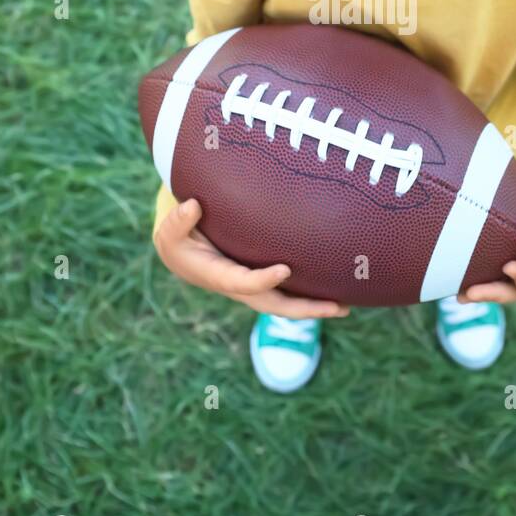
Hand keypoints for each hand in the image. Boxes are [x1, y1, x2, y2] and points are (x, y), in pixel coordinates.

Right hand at [153, 198, 350, 318]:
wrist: (182, 252)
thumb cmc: (178, 237)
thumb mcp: (169, 230)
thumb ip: (177, 222)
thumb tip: (193, 207)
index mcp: (217, 276)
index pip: (242, 283)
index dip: (262, 280)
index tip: (284, 270)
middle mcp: (240, 287)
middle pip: (274, 304)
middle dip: (304, 309)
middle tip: (337, 307)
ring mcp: (253, 286)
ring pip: (285, 302)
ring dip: (314, 307)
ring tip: (346, 306)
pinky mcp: (261, 280)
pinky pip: (288, 291)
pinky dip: (309, 294)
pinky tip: (335, 291)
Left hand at [456, 152, 515, 304]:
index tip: (509, 266)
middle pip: (512, 292)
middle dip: (492, 294)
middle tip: (471, 293)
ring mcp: (514, 258)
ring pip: (496, 282)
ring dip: (479, 290)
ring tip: (459, 293)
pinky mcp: (498, 246)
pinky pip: (485, 263)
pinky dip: (471, 270)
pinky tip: (454, 271)